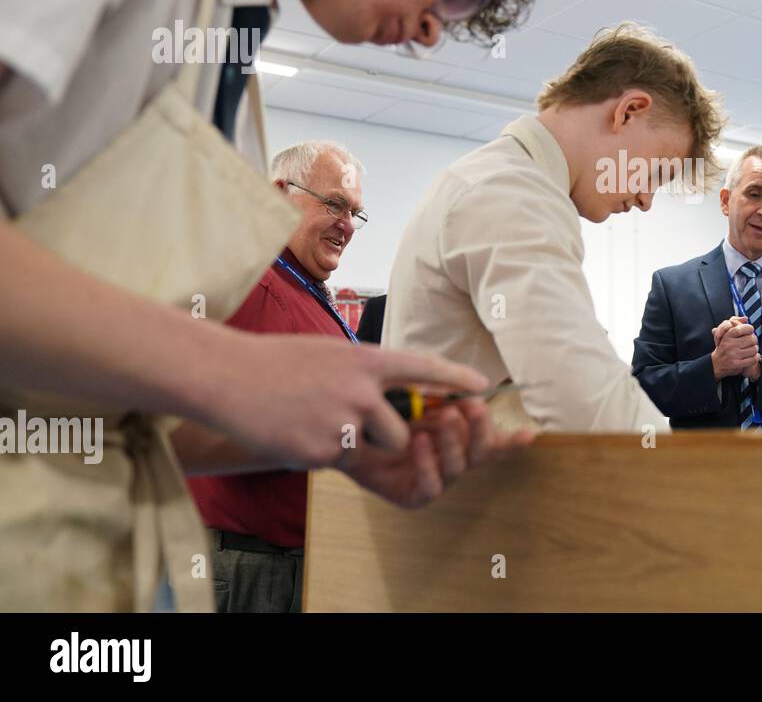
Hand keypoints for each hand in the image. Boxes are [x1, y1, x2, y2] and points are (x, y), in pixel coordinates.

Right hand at [208, 334, 489, 470]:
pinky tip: (293, 430)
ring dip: (356, 448)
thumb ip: (365, 372)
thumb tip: (392, 389)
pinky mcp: (321, 452)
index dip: (456, 378)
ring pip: (373, 451)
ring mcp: (343, 422)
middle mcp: (362, 391)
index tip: (482, 385)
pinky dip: (320, 452)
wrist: (226, 378)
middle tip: (349, 423)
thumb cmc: (276, 363)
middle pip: (401, 433)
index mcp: (365, 360)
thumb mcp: (330, 354)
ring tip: (315, 421)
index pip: (423, 368)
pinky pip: (337, 461)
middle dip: (386, 439)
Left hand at [340, 399, 534, 506]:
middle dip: (482, 430)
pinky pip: (431, 488)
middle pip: (481, 453)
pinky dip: (429, 464)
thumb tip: (481, 384)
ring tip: (441, 418)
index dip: (511, 441)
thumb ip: (444, 380)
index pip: (492, 440)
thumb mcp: (413, 382)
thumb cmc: (376, 402)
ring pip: (459, 468)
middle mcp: (447, 457)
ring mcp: (430, 477)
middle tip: (473, 406)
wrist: (334, 419)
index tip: (528, 433)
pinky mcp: (409, 495)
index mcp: (456, 434)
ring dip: (454, 441)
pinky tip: (418, 443)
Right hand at [711, 318, 758, 379]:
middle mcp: (729, 345)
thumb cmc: (724, 347)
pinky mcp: (736, 364)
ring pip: (754, 349)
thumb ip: (734, 323)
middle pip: (751, 339)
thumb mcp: (725, 334)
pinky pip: (753, 359)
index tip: (750, 331)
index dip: (749, 329)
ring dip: (755, 349)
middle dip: (754, 340)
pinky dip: (756, 357)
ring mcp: (733, 355)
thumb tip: (745, 318)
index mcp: (727, 336)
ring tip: (752, 349)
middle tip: (752, 342)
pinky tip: (753, 356)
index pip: (742, 328)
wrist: (716, 364)